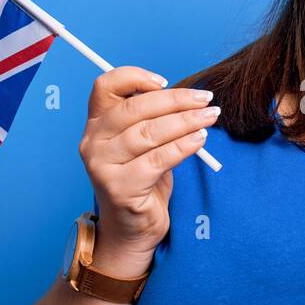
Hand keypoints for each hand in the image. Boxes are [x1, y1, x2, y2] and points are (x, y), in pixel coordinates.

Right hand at [77, 68, 219, 269]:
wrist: (132, 227)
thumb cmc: (142, 180)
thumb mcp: (141, 144)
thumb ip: (150, 118)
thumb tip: (188, 97)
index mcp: (96, 124)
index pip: (105, 86)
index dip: (134, 77)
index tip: (164, 82)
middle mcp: (93, 142)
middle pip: (134, 107)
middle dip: (176, 100)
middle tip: (206, 99)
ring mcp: (103, 166)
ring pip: (148, 133)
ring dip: (185, 121)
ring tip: (210, 117)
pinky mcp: (120, 188)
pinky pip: (158, 159)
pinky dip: (183, 146)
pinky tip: (200, 139)